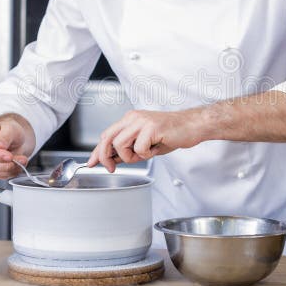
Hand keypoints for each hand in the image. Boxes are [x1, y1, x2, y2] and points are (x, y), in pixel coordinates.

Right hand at [0, 114, 35, 179]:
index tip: (9, 156)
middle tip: (21, 159)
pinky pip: (0, 176)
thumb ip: (4, 137)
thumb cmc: (9, 131)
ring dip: (11, 168)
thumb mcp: (10, 128)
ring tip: (22, 160)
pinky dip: (11, 172)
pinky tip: (18, 165)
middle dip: (6, 163)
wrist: (14, 138)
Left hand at [88, 109, 203, 171]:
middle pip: (107, 138)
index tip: (92, 162)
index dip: (97, 151)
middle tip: (111, 167)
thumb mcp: (146, 142)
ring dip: (130, 156)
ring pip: (120, 144)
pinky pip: (139, 148)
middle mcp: (133, 118)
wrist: (192, 125)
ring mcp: (142, 121)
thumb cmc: (173, 133)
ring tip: (145, 154)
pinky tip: (156, 148)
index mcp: (130, 119)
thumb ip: (129, 149)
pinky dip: (146, 154)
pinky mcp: (151, 127)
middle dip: (105, 156)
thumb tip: (113, 159)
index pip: (107, 135)